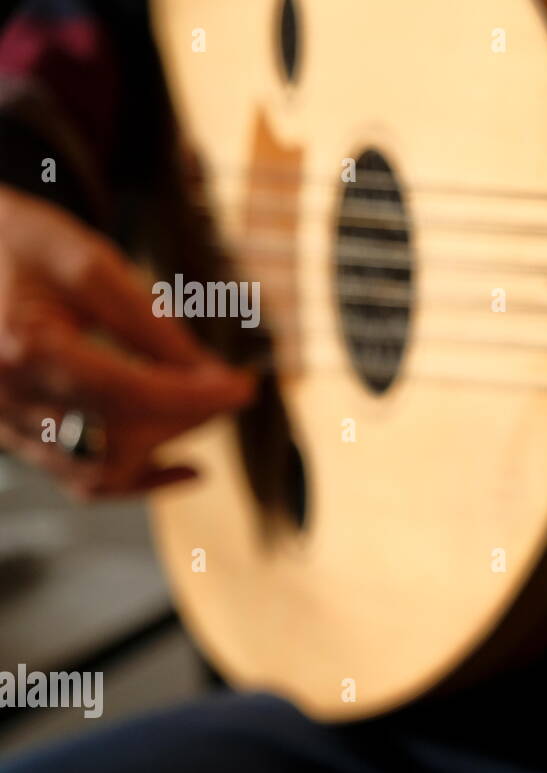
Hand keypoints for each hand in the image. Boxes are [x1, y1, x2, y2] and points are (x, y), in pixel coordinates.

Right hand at [0, 186, 253, 497]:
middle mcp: (8, 396)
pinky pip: (79, 478)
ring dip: (164, 445)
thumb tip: (209, 376)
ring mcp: (6, 423)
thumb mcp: (89, 263)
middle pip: (119, 435)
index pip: (130, 392)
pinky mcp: (16, 436)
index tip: (244, 388)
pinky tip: (187, 466)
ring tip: (204, 408)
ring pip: (101, 469)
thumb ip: (148, 322)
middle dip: (187, 415)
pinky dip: (136, 477)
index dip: (196, 396)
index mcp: (24, 346)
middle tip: (229, 386)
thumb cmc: (24, 242)